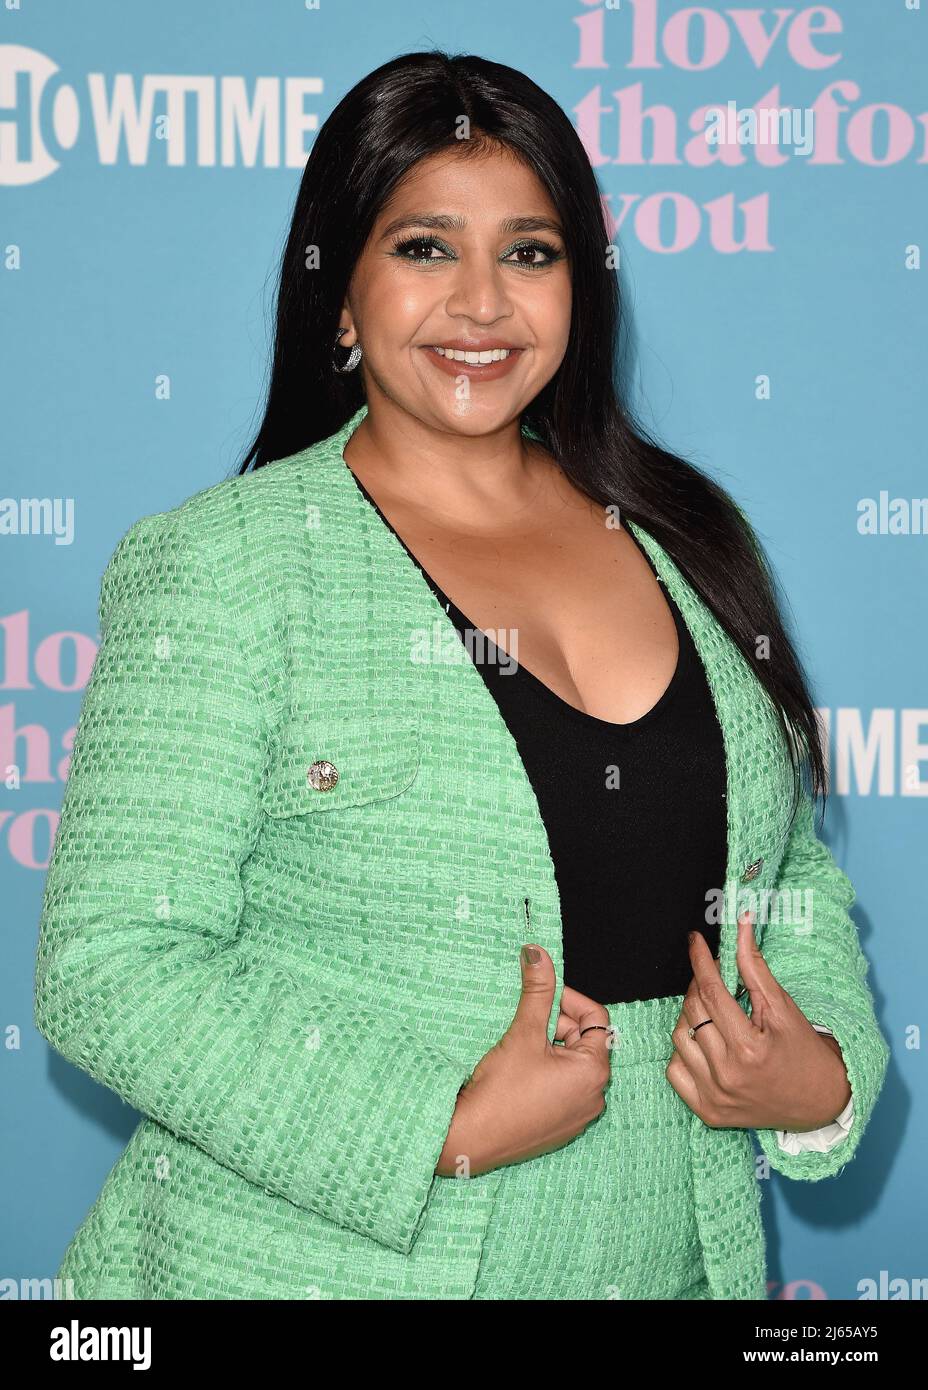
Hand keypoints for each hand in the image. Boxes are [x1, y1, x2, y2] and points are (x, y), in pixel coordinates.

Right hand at [435, 944, 612, 1176]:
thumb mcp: (523, 1033)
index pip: (595, 1018)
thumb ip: (537, 991)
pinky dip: (544, 1074)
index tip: (542, 994)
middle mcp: (594, 1096)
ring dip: (548, 1049)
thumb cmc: (501, 1091)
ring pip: (570, 1065)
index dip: (567, 1000)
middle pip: (583, 1041)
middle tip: (524, 1022)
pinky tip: (518, 1072)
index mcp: (594, 1071)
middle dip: (554, 1025)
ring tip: (518, 1047)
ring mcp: (578, 1116)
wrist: (472, 1139)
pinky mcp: (560, 1128)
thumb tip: (538, 953)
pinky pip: (561, 1089)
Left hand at [665, 911, 852, 1131]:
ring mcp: (714, 1097)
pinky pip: (675, 1070)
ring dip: (691, 1016)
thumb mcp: (783, 1007)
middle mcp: (727, 1076)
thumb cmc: (804, 1051)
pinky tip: (704, 1042)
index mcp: (749, 1049)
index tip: (695, 941)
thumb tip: (742, 923)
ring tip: (714, 1012)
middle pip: (693, 1012)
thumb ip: (755, 966)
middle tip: (713, 976)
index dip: (701, 961)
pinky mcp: (707, 1112)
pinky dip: (684, 1050)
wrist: (820, 1102)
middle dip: (699, 985)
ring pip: (679, 1036)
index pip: (712, 992)